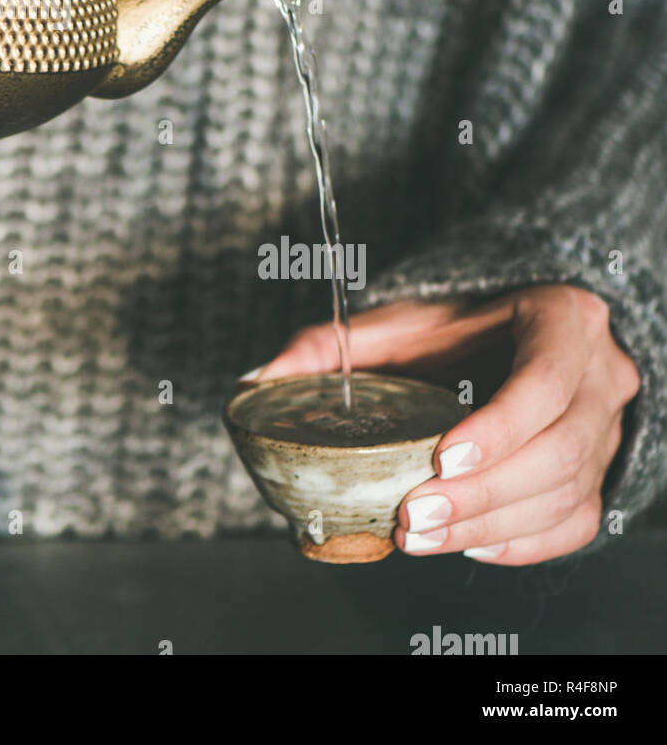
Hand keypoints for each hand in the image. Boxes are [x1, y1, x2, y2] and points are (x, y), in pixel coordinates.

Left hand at [256, 285, 640, 564]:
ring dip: (491, 525)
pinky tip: (469, 545)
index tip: (441, 459)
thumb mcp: (399, 318)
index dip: (499, 426)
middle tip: (415, 517)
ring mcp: (608, 428)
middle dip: (483, 492)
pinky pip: (574, 522)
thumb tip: (256, 379)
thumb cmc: (453, 323)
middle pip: (559, 449)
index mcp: (562, 318)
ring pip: (568, 493)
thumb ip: (331, 343)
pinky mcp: (599, 472)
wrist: (515, 329)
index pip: (545, 381)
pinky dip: (521, 542)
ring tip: (422, 538)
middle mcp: (599, 375)